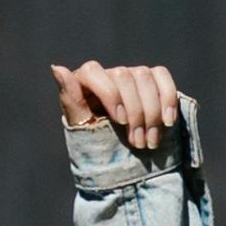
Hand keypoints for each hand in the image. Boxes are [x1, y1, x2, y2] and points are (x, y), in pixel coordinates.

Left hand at [53, 56, 182, 147]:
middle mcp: (109, 74)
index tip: (120, 122)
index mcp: (85, 81)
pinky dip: (168, 98)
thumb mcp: (81, 126)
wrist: (123, 158)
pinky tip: (168, 121)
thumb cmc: (96, 141)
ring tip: (150, 142)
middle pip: (124, 76)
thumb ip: (70, 99)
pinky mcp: (154, 79)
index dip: (108, 93)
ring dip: (151, 114)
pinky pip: (162, 76)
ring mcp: (132, 74)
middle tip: (138, 143)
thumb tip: (57, 68)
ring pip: (144, 77)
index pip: (92, 71)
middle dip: (134, 113)